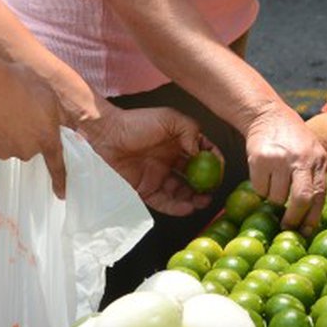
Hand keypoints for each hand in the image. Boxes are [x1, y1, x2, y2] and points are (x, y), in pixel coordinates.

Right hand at [0, 61, 66, 197]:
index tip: (62, 195)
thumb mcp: (49, 94)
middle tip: (20, 110)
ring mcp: (2, 152)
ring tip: (1, 107)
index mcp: (46, 139)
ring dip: (7, 131)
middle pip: (29, 147)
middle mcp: (25, 151)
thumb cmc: (19, 83)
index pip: (57, 165)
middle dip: (27, 133)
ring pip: (8, 144)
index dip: (60, 180)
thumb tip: (69, 127)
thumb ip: (61, 115)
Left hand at [81, 105, 216, 216]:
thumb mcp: (170, 118)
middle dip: (206, 185)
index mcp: (179, 142)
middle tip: (213, 191)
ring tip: (203, 201)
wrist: (107, 135)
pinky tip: (188, 207)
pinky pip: (165, 202)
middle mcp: (171, 160)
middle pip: (195, 176)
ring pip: (182, 192)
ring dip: (195, 198)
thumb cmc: (137, 122)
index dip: (214, 162)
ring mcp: (159, 176)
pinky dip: (177, 207)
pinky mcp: (146, 189)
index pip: (203, 153)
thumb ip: (190, 130)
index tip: (220, 171)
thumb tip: (201, 151)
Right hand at [244, 103, 326, 235]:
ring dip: (273, 198)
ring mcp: (280, 158)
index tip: (305, 232)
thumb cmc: (292, 139)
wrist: (268, 114)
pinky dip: (260, 188)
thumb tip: (311, 215)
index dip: (312, 218)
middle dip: (293, 219)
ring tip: (274, 183)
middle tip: (286, 226)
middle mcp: (301, 158)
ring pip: (276, 197)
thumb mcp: (312, 153)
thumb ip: (314, 177)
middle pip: (301, 199)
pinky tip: (263, 174)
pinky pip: (259, 188)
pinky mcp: (260, 158)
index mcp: (318, 160)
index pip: (319, 195)